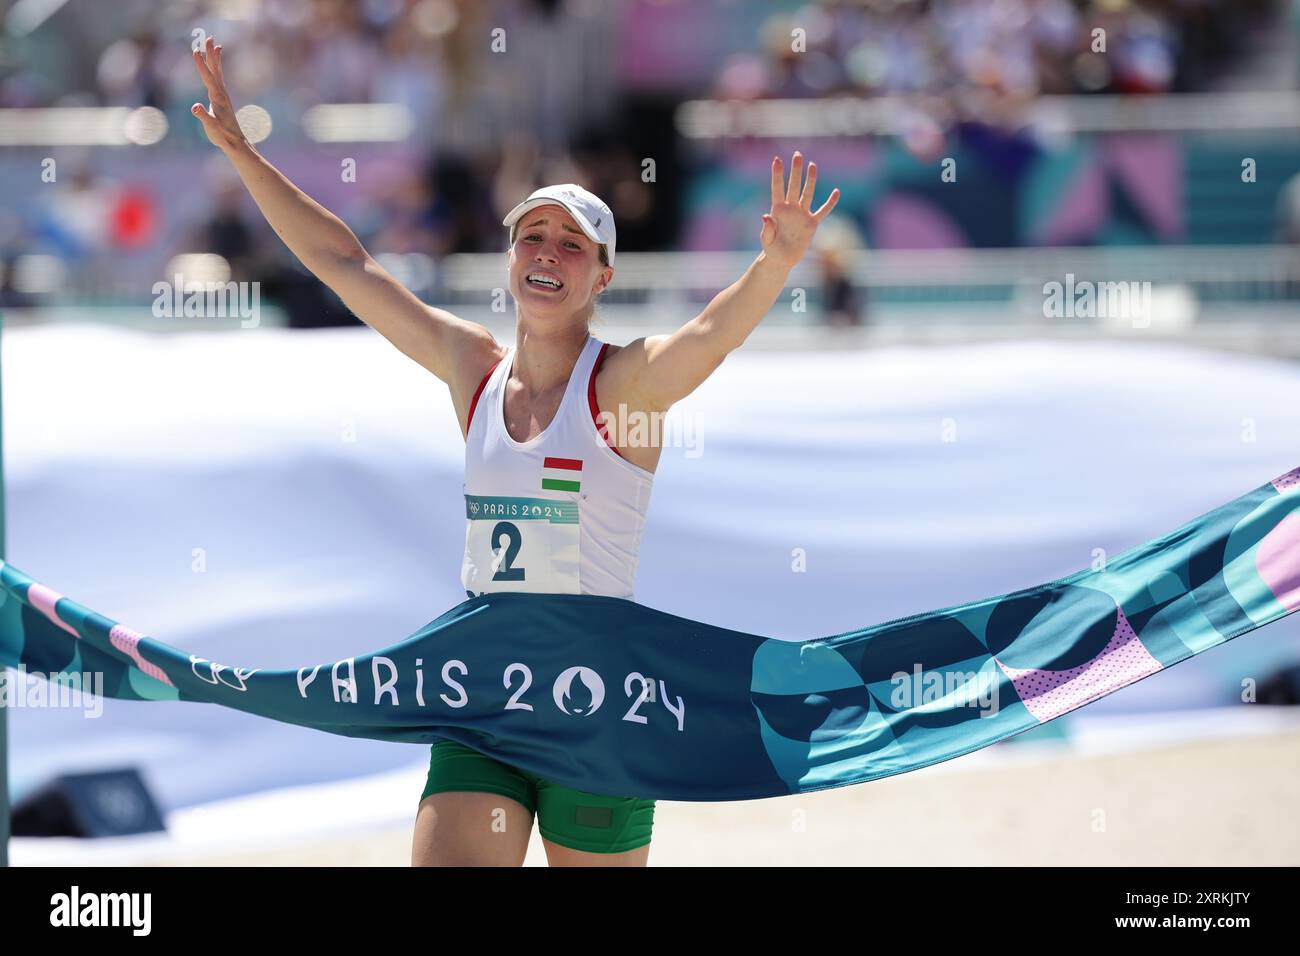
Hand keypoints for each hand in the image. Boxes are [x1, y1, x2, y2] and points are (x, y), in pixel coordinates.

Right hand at [190, 35, 245, 151]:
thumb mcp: (212, 128)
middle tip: (208, 37)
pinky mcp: (222, 98)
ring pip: (218, 72)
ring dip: (215, 58)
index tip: (195, 51)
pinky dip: (216, 68)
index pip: (208, 78)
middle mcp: (222, 93)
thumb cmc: (223, 136)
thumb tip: (195, 108)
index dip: (201, 64)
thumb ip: (204, 117)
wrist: (236, 142)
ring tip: (215, 43)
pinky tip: (216, 65)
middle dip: (210, 54)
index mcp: (218, 98)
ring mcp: (223, 95)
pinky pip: (218, 78)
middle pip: (215, 70)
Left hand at [759, 151, 840, 268]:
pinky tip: (837, 192)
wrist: (782, 259)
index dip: (777, 174)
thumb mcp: (766, 240)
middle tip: (798, 154)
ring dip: (810, 180)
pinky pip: (823, 211)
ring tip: (812, 165)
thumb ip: (767, 229)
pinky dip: (830, 203)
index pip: (778, 188)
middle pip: (794, 186)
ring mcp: (802, 215)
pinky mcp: (812, 224)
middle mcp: (791, 209)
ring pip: (808, 193)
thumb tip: (765, 217)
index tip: (777, 160)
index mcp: (777, 210)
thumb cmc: (771, 249)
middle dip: (796, 170)